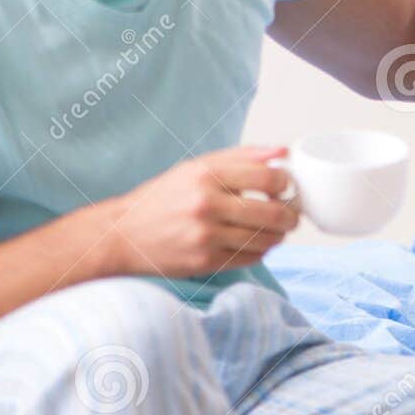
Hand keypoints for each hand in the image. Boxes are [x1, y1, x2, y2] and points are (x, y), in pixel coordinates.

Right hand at [104, 145, 300, 277]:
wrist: (122, 234)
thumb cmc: (163, 198)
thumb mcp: (196, 167)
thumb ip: (242, 157)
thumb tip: (283, 151)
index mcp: (206, 175)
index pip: (267, 177)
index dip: (286, 183)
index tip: (286, 187)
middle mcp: (206, 205)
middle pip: (272, 213)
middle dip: (290, 215)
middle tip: (291, 215)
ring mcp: (205, 236)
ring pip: (264, 239)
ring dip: (279, 236)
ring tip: (277, 231)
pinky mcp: (204, 262)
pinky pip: (248, 259)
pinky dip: (260, 252)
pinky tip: (256, 244)